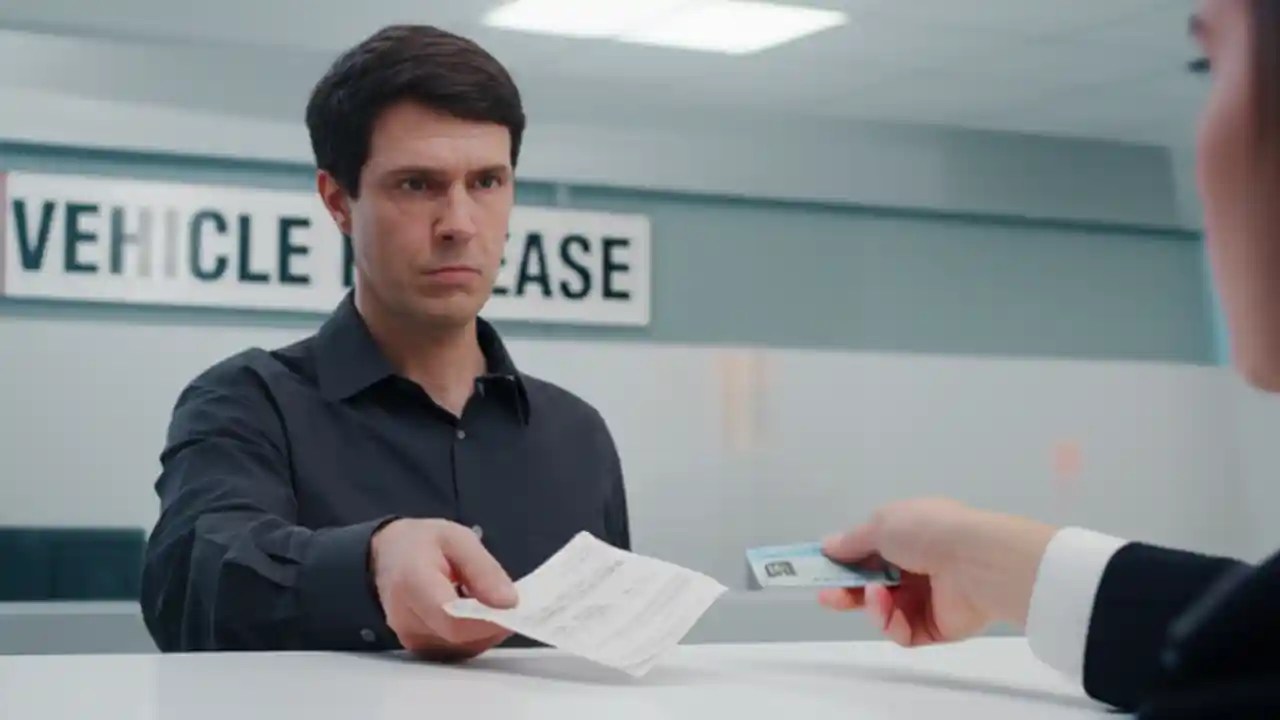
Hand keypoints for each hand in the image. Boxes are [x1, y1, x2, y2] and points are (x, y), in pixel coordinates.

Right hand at [370, 518, 517, 660]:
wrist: (389, 556)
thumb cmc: (423, 543)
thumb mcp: (458, 539)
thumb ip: (484, 570)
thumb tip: (510, 603)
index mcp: (412, 583)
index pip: (453, 620)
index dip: (488, 620)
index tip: (513, 606)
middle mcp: (405, 619)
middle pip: (461, 638)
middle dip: (493, 623)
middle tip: (509, 600)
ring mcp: (410, 638)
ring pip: (463, 648)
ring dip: (486, 631)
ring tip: (490, 601)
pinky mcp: (419, 648)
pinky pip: (457, 650)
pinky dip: (475, 635)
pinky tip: (476, 613)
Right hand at [818, 498, 1056, 647]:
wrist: (976, 561)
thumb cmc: (928, 532)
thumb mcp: (882, 524)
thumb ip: (852, 541)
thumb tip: (828, 546)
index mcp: (909, 536)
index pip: (869, 553)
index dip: (844, 561)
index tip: (818, 569)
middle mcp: (918, 567)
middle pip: (872, 586)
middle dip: (847, 591)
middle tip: (826, 596)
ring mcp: (928, 599)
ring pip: (884, 611)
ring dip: (872, 605)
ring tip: (875, 595)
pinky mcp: (936, 628)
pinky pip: (903, 631)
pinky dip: (891, 622)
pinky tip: (893, 610)